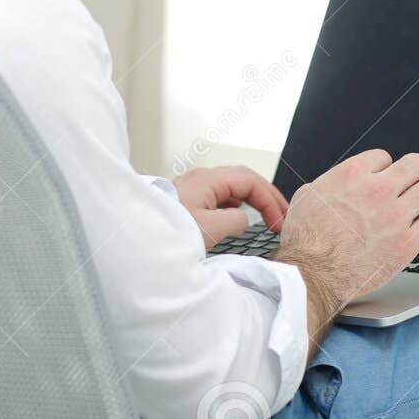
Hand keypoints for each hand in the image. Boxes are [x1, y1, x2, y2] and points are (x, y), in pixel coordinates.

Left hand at [172, 165, 289, 249]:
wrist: (134, 239)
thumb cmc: (168, 233)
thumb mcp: (209, 229)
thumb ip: (235, 220)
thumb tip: (242, 220)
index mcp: (208, 180)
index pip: (250, 181)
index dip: (270, 200)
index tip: (279, 222)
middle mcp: (200, 179)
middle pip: (242, 180)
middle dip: (266, 197)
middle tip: (283, 215)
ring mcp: (193, 188)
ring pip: (231, 188)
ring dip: (251, 200)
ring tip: (267, 216)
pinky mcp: (187, 201)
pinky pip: (219, 197)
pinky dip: (235, 205)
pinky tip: (238, 218)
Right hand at [274, 149, 418, 346]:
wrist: (312, 274)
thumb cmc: (306, 238)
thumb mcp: (309, 195)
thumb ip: (331, 182)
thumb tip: (339, 181)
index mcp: (352, 174)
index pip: (385, 157)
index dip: (383, 170)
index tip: (381, 180)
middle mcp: (377, 190)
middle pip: (416, 164)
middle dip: (412, 173)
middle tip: (408, 185)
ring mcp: (395, 216)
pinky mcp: (407, 243)